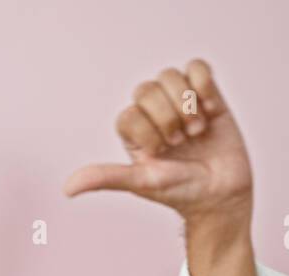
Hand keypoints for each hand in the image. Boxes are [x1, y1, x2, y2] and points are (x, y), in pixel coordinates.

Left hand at [63, 59, 250, 222]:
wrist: (221, 194)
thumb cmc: (180, 191)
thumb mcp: (141, 183)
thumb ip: (106, 177)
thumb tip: (66, 189)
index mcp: (133, 131)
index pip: (129, 112)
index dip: (148, 130)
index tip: (162, 152)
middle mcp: (153, 113)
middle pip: (146, 89)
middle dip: (167, 118)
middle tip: (181, 142)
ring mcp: (180, 102)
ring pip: (170, 75)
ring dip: (186, 105)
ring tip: (197, 130)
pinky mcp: (207, 94)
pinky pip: (198, 67)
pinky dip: (204, 86)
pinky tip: (210, 110)